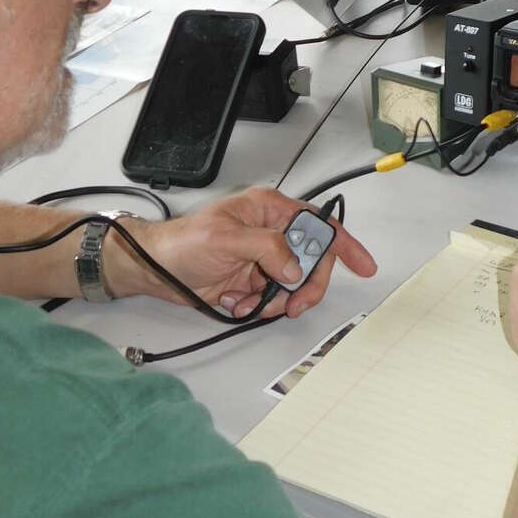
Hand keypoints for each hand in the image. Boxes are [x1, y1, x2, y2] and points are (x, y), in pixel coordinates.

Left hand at [103, 187, 376, 319]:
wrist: (154, 270)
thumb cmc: (183, 242)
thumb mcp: (226, 239)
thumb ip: (267, 249)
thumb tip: (295, 267)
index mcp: (269, 210)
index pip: (317, 223)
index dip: (343, 243)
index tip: (363, 265)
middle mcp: (271, 233)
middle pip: (312, 261)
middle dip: (305, 286)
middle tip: (293, 304)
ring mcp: (263, 259)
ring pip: (293, 286)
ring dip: (275, 301)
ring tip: (247, 301)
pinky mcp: (253, 282)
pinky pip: (272, 300)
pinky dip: (258, 308)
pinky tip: (236, 303)